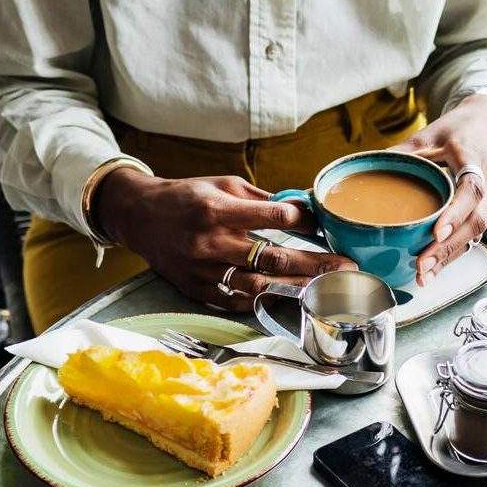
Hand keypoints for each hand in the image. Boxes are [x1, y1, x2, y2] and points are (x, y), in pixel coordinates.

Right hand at [94, 169, 354, 310]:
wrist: (140, 217)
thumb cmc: (187, 197)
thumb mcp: (223, 184)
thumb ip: (263, 200)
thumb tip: (304, 207)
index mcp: (219, 209)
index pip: (272, 218)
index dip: (304, 222)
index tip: (327, 226)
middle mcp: (211, 243)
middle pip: (273, 257)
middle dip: (315, 264)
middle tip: (347, 268)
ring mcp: (203, 271)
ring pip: (259, 286)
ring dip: (297, 288)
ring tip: (327, 290)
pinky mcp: (197, 290)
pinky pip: (237, 302)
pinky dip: (266, 301)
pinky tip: (290, 299)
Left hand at [395, 94, 486, 285]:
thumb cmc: (460, 128)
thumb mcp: (430, 134)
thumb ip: (403, 153)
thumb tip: (367, 169)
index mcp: (477, 159)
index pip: (472, 190)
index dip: (455, 214)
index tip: (436, 234)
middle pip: (475, 221)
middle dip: (448, 248)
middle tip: (421, 266)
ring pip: (477, 233)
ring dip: (450, 255)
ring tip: (425, 274)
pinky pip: (477, 233)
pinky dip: (456, 249)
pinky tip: (436, 266)